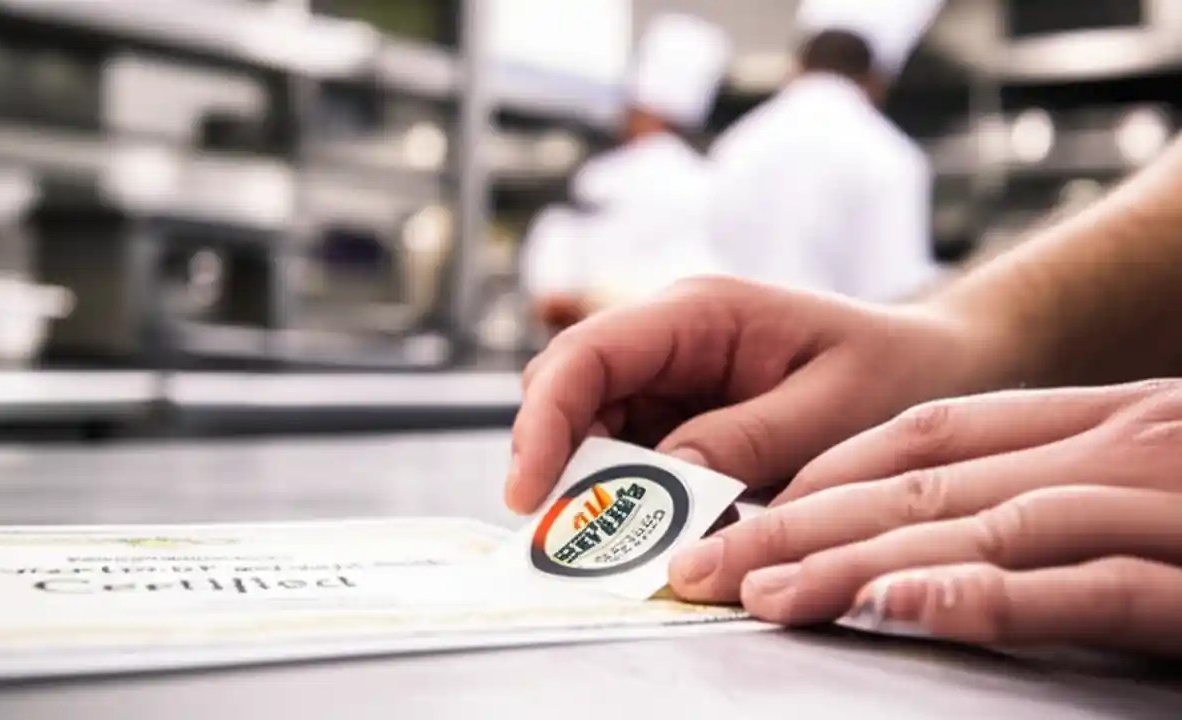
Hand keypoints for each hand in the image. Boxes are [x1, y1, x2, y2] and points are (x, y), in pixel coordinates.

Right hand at [507, 277, 1000, 513]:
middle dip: (560, 462)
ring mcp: (675, 376)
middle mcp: (671, 338)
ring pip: (592, 429)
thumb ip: (741, 442)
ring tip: (634, 540)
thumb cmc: (898, 373)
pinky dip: (636, 497)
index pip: (586, 355)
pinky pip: (632, 456)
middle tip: (576, 539)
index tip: (527, 494)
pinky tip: (672, 527)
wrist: (943, 367)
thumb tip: (654, 483)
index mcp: (699, 312)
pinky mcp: (686, 415)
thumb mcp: (831, 413)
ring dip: (598, 486)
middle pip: (572, 392)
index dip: (543, 421)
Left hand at [668, 381, 1181, 656]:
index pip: (932, 436)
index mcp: (1104, 423)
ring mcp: (1172, 503)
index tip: (741, 516)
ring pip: (983, 524)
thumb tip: (930, 549)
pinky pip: (1087, 586)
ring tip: (761, 593)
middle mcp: (1128, 445)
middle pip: (927, 479)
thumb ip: (1050, 510)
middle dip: (803, 523)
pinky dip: (989, 596)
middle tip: (704, 565)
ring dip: (859, 561)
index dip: (824, 476)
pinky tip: (908, 607)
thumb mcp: (1142, 499)